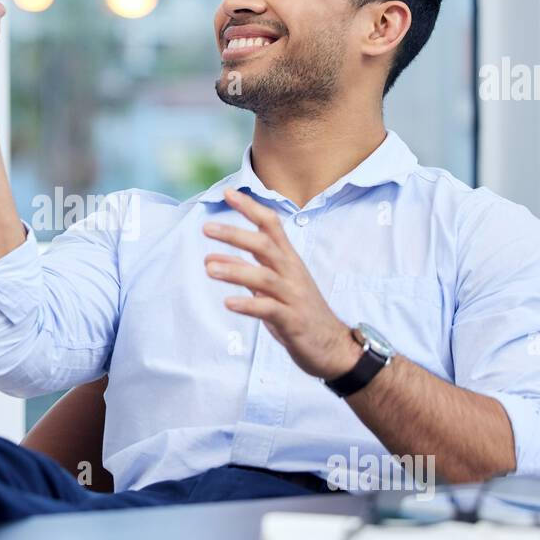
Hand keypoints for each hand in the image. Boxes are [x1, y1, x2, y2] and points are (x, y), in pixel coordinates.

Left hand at [203, 188, 359, 379]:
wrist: (333, 347)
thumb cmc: (299, 312)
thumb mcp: (269, 288)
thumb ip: (243, 271)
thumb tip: (211, 258)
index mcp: (288, 261)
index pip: (271, 225)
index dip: (250, 208)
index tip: (228, 192)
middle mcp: (292, 274)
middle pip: (265, 246)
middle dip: (236, 234)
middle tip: (206, 228)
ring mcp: (293, 297)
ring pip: (264, 277)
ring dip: (235, 271)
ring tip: (208, 268)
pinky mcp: (292, 321)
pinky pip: (269, 310)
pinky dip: (248, 305)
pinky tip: (228, 303)